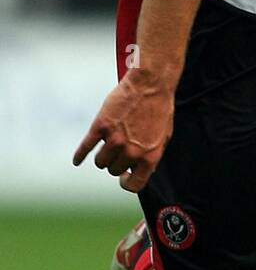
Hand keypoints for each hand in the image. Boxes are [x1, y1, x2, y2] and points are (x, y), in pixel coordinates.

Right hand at [73, 71, 174, 192]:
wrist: (150, 84)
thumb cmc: (159, 109)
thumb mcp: (163, 137)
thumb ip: (153, 156)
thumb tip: (146, 172)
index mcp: (149, 157)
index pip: (134, 185)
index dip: (126, 182)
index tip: (123, 176)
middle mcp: (131, 152)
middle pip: (113, 170)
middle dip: (115, 162)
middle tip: (119, 150)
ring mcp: (115, 139)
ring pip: (100, 162)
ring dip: (103, 156)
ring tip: (107, 146)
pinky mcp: (101, 126)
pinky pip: (86, 147)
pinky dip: (80, 155)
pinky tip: (77, 160)